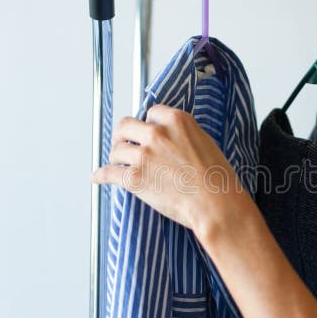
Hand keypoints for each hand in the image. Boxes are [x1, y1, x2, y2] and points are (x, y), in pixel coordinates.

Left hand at [91, 104, 252, 238]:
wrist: (216, 204)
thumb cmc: (217, 179)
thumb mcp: (205, 143)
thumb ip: (183, 135)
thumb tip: (170, 138)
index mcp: (177, 121)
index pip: (150, 113)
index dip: (147, 124)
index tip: (145, 132)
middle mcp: (157, 134)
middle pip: (125, 125)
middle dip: (123, 136)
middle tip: (124, 144)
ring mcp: (144, 155)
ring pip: (116, 150)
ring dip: (116, 157)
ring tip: (118, 164)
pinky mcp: (135, 178)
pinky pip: (108, 173)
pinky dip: (101, 176)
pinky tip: (99, 177)